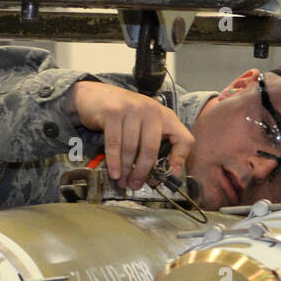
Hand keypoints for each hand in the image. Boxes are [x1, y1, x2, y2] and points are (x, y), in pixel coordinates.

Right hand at [66, 81, 193, 189]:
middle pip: (151, 148)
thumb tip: (166, 173)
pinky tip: (115, 173)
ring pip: (131, 148)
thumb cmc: (125, 116)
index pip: (183, 139)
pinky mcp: (113, 113)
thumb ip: (157, 144)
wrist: (97, 94)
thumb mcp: (147, 125)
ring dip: (126, 169)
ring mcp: (132, 109)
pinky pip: (114, 143)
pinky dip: (114, 162)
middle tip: (136, 185)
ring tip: (123, 182)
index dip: (180, 159)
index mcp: (166, 116)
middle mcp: (151, 110)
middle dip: (143, 171)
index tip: (170, 175)